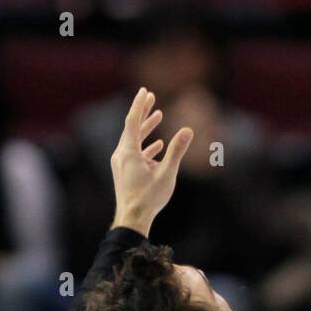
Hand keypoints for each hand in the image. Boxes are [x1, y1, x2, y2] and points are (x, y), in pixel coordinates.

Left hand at [110, 88, 193, 235]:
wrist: (132, 219)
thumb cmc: (149, 198)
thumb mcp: (167, 173)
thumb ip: (177, 150)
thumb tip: (188, 130)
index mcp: (128, 152)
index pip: (133, 122)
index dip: (139, 105)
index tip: (145, 91)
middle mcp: (121, 155)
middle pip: (132, 127)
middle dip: (143, 112)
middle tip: (151, 96)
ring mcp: (121, 164)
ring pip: (133, 139)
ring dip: (146, 128)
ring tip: (158, 115)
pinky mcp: (125, 171)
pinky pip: (134, 152)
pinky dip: (146, 144)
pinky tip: (158, 145)